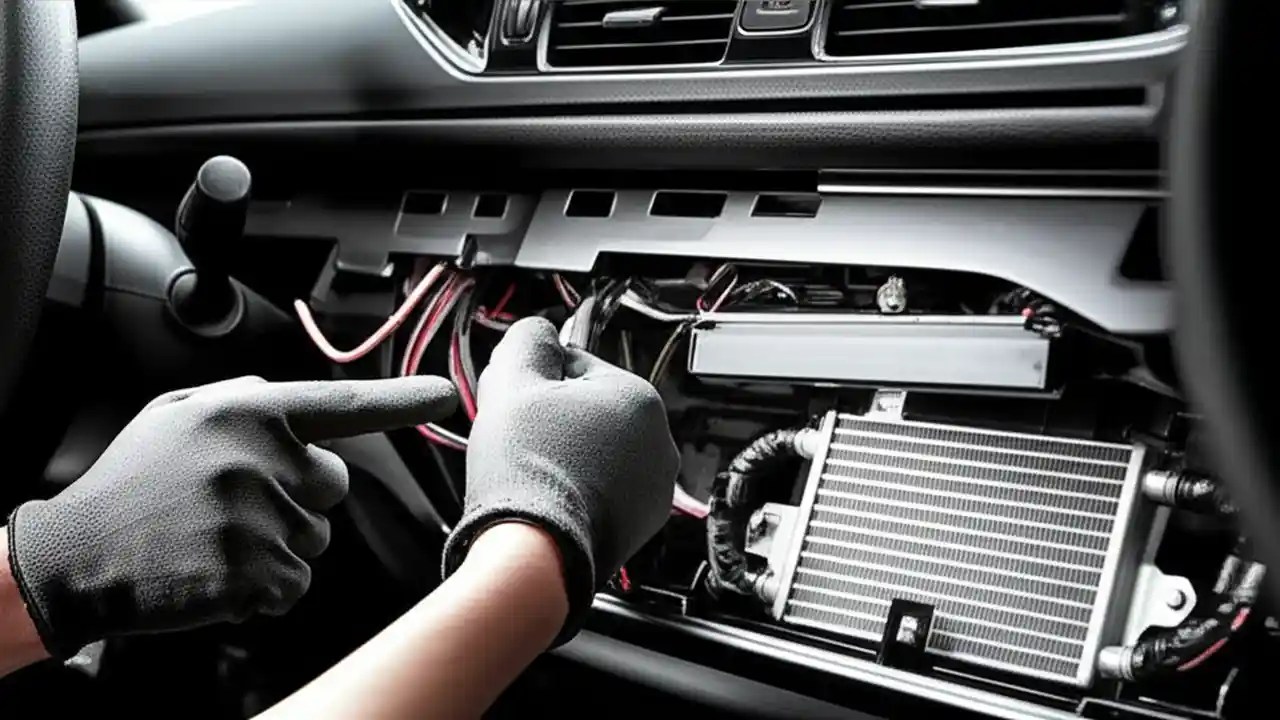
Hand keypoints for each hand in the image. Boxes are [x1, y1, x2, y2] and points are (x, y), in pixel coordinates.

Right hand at [6, 375, 455, 657]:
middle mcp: (262, 456)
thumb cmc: (130, 485)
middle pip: (332, 486)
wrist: (76, 556)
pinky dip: (263, 590)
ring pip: (314, 541)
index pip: (343, 405)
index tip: (446, 397)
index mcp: (248, 411)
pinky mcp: (254, 571)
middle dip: (297, 500)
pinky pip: (293, 585)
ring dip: (276, 548)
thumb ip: (238, 396)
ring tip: (213, 541)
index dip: (401, 401)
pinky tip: (215, 573)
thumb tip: (284, 390)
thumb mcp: (175, 415)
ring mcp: (260, 516)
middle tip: (235, 506)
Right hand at [444, 318, 678, 644]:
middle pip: (589, 411)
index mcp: (639, 398)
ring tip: (530, 472)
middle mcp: (659, 443)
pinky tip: (549, 498)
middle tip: (517, 438)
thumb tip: (539, 330)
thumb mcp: (514, 381)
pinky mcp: (639, 527)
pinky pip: (602, 492)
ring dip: (564, 455)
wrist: (533, 556)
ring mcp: (653, 489)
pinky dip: (576, 491)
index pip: (578, 366)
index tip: (514, 401)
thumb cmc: (527, 473)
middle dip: (551, 419)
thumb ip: (530, 340)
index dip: (535, 381)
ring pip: (596, 453)